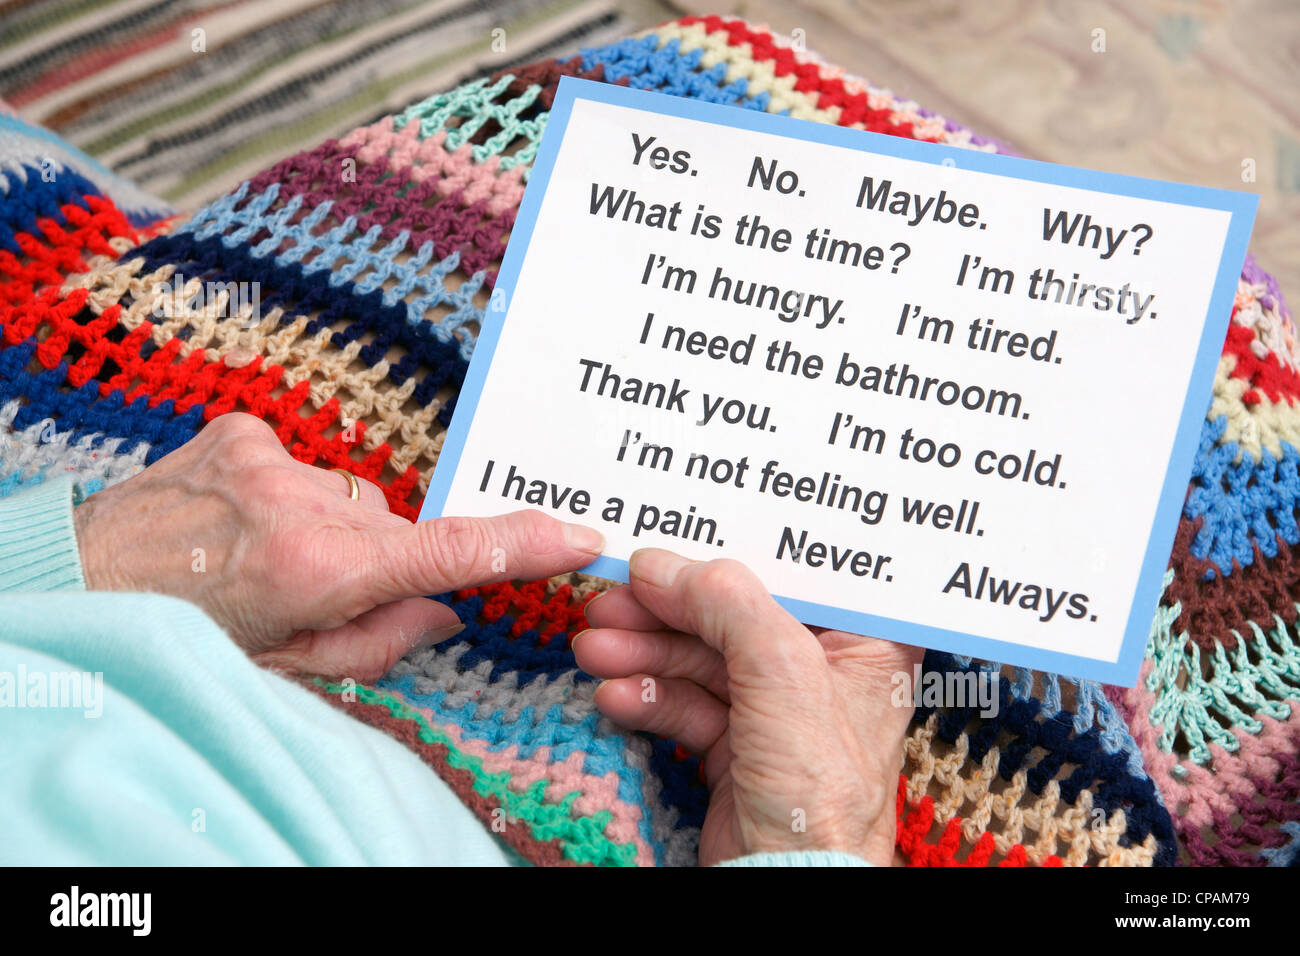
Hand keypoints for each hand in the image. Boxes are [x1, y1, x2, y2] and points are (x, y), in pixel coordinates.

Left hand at [73, 413, 603, 679]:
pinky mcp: (242, 431)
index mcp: (318, 572)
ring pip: (351, 497)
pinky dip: (290, 495)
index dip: (520, 547)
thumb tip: (444, 612)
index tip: (577, 538)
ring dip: (330, 526)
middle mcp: (302, 504)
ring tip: (263, 556)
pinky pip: (305, 465)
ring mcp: (270, 458)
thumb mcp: (285, 672)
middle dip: (378, 560)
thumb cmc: (181, 640)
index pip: (447, 554)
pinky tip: (240, 520)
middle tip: (316, 593)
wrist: (77, 578)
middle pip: (394, 528)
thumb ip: (379, 644)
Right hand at [573, 549, 921, 865]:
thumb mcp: (782, 675)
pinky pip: (683, 703)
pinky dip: (646, 697)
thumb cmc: (821, 797)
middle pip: (732, 613)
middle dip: (666, 608)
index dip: (727, 556)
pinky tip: (614, 696)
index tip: (668, 547)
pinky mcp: (736, 744)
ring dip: (643, 651)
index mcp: (864, 642)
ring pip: (698, 657)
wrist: (786, 886)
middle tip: (614, 597)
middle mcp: (822, 670)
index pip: (792, 575)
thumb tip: (665, 565)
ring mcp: (775, 709)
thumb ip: (729, 605)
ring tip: (595, 649)